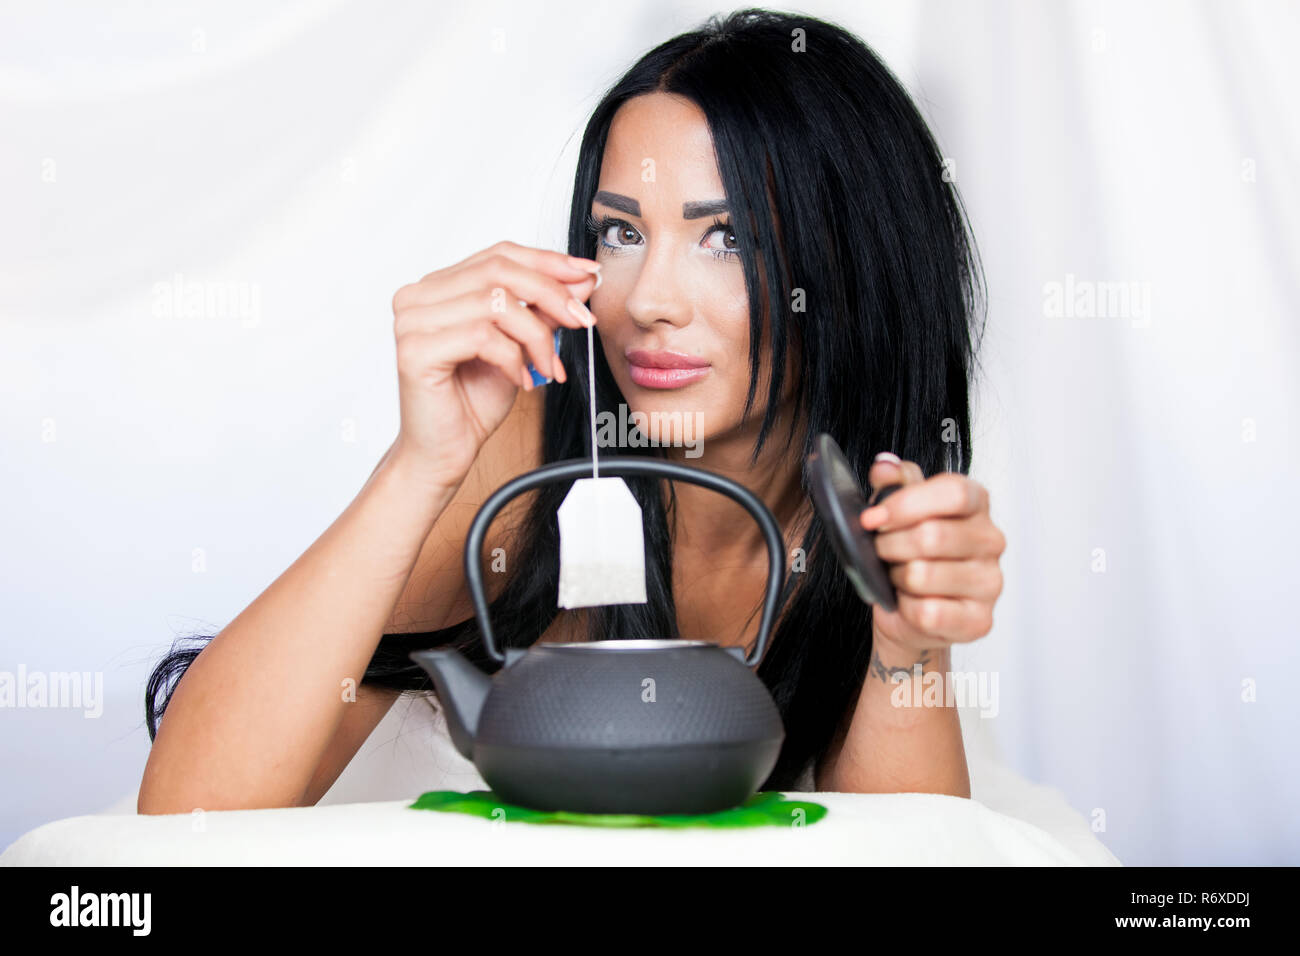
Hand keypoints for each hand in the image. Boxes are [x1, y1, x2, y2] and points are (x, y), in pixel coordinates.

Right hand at [388, 240, 599, 490]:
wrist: (443, 453)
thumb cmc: (471, 402)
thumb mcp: (520, 346)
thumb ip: (542, 310)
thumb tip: (581, 280)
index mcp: (438, 287)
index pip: (498, 255)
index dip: (547, 261)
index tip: (586, 275)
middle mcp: (418, 297)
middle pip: (498, 271)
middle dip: (551, 294)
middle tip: (582, 319)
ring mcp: (412, 321)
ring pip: (495, 303)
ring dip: (536, 336)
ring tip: (547, 367)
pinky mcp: (416, 350)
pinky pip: (482, 336)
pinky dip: (513, 358)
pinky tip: (521, 380)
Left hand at [859, 453, 1005, 653]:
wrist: (908, 611)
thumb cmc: (907, 554)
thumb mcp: (897, 510)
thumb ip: (893, 482)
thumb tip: (885, 465)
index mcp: (976, 504)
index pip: (953, 493)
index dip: (907, 504)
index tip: (874, 517)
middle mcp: (991, 540)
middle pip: (932, 536)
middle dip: (890, 545)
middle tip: (882, 550)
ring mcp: (990, 582)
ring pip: (923, 575)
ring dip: (897, 577)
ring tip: (899, 576)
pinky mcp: (980, 620)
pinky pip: (928, 612)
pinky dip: (906, 608)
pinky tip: (911, 603)